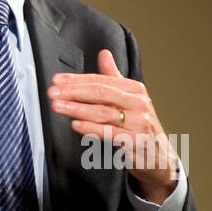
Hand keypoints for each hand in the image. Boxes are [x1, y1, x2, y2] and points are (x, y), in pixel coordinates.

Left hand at [47, 49, 177, 202]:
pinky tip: (76, 125)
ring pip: (103, 113)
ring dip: (77, 109)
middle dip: (73, 91)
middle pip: (101, 93)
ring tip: (58, 106)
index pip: (101, 80)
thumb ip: (113, 77)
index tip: (56, 81)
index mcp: (135, 90)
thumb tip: (104, 53)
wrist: (159, 156)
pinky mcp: (135, 142)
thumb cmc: (139, 125)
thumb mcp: (129, 98)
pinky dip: (91, 129)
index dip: (76, 80)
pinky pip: (110, 134)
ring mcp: (138, 123)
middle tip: (53, 92)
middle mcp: (138, 104)